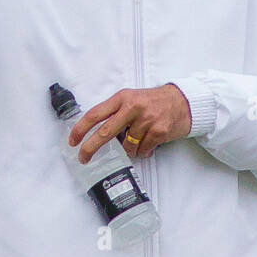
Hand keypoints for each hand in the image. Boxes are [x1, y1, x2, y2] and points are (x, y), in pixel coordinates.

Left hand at [68, 84, 191, 161]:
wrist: (183, 102)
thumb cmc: (155, 102)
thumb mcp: (132, 99)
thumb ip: (116, 111)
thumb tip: (96, 133)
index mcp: (123, 98)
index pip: (95, 114)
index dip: (81, 129)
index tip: (73, 141)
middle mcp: (133, 107)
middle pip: (105, 132)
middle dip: (91, 148)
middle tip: (84, 157)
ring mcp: (147, 120)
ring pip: (127, 146)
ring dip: (130, 149)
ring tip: (139, 140)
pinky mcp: (159, 131)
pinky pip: (143, 150)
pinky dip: (144, 151)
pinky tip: (149, 143)